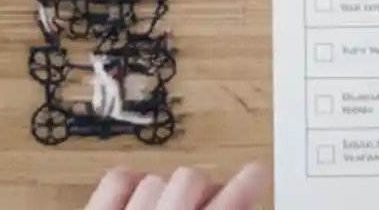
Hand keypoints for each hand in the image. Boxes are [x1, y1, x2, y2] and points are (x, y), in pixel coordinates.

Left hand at [85, 163, 266, 209]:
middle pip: (190, 179)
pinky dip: (130, 186)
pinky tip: (138, 199)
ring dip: (165, 194)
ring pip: (155, 179)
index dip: (245, 187)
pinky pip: (119, 179)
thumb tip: (240, 202)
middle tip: (205, 205)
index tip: (259, 171)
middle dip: (199, 191)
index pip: (226, 207)